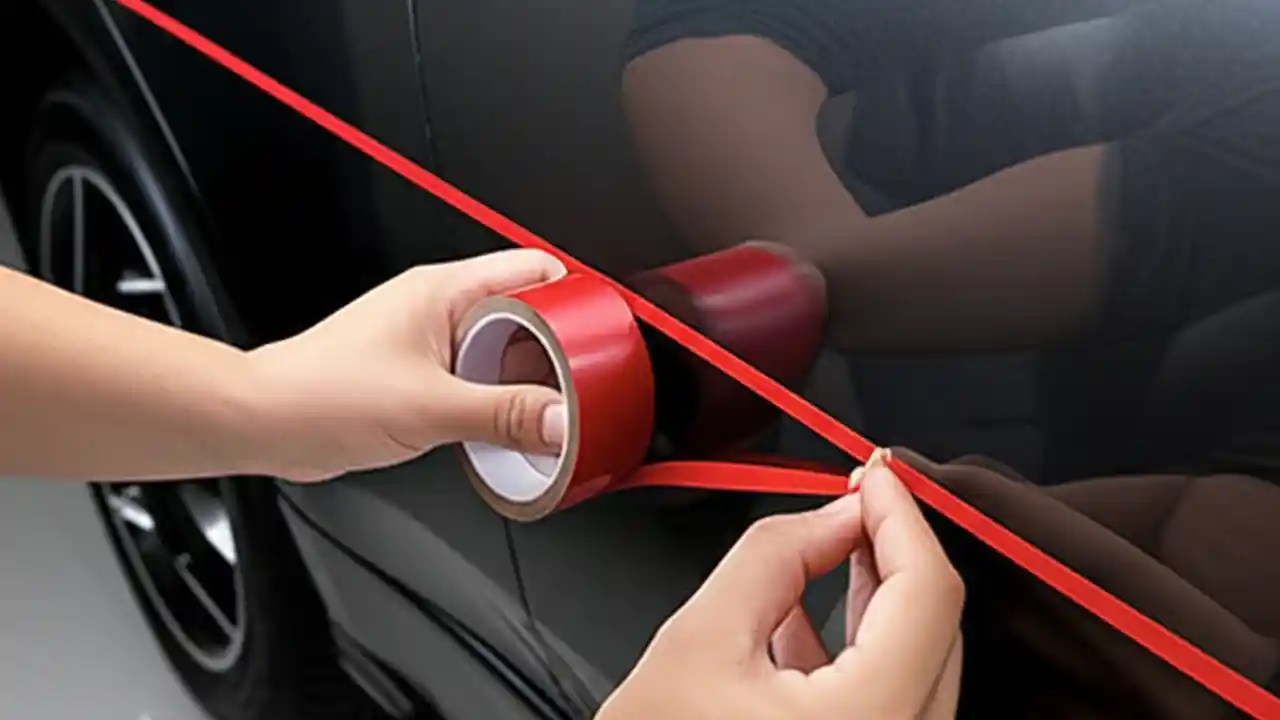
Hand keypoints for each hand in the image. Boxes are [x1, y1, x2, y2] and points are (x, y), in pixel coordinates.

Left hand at [245, 249, 567, 481]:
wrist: (266, 422)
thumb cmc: (318, 393)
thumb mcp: (428, 407)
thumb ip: (504, 415)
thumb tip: (563, 420)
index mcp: (443, 290)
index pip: (535, 271)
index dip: (577, 299)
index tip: (603, 335)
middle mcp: (439, 308)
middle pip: (527, 316)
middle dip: (559, 351)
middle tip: (583, 386)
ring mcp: (430, 342)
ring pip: (503, 352)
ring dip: (527, 382)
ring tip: (548, 413)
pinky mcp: (421, 376)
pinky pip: (478, 381)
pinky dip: (499, 402)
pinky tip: (506, 429)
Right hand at [597, 452, 964, 718]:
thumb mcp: (699, 640)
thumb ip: (773, 557)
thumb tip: (833, 514)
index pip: (927, 591)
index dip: (900, 515)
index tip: (874, 472)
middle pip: (935, 626)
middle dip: (895, 549)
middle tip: (856, 496)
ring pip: (920, 661)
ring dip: (882, 594)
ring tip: (839, 539)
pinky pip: (894, 698)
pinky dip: (865, 647)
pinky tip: (816, 613)